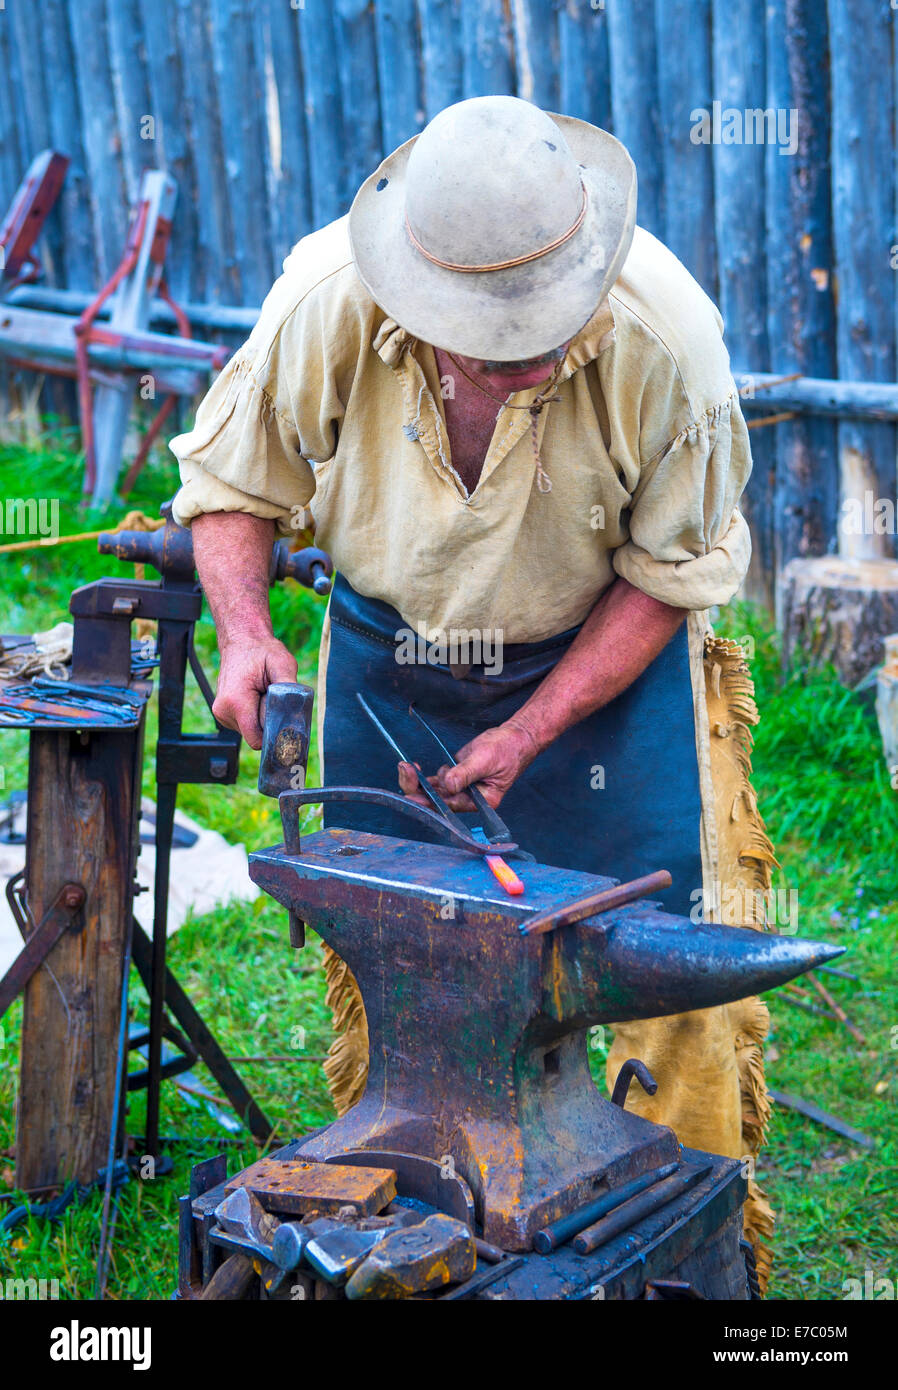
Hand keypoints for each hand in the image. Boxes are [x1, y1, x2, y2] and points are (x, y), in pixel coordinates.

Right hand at [212, 634, 297, 748]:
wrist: (242, 641)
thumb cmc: (262, 651)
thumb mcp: (282, 663)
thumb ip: (289, 687)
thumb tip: (296, 711)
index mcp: (236, 702)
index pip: (256, 739)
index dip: (273, 734)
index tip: (283, 719)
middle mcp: (224, 711)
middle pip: (255, 735)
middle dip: (268, 721)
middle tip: (271, 697)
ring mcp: (221, 714)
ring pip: (250, 731)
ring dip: (261, 717)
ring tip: (262, 694)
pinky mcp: (223, 714)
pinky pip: (245, 725)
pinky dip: (254, 715)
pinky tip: (255, 696)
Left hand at [397, 719, 540, 812]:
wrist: (514, 738)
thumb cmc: (506, 750)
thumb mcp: (485, 760)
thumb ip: (465, 773)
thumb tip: (447, 785)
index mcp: (480, 802)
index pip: (450, 806)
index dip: (430, 802)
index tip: (412, 797)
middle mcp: (468, 799)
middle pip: (438, 801)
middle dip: (418, 790)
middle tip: (404, 773)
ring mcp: (461, 788)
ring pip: (434, 791)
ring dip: (418, 782)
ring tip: (404, 767)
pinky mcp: (456, 776)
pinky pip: (436, 782)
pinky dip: (424, 776)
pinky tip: (413, 768)